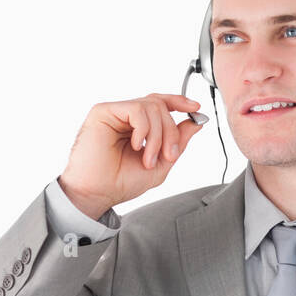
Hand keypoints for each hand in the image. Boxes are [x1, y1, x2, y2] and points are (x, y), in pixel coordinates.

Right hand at [59, 93, 204, 217]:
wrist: (98, 193)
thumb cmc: (121, 182)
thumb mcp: (161, 164)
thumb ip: (179, 142)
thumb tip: (196, 122)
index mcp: (138, 127)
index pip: (161, 104)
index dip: (179, 102)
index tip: (196, 108)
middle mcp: (126, 117)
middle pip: (161, 105)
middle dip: (171, 132)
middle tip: (168, 155)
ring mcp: (115, 113)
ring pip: (152, 106)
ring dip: (158, 135)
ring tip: (149, 158)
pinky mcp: (103, 111)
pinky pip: (136, 109)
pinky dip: (144, 129)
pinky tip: (137, 145)